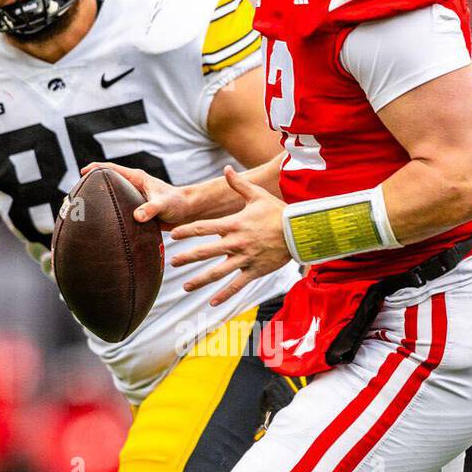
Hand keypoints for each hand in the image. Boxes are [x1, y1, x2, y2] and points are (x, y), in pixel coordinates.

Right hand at [78, 162, 190, 230]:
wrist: (188, 212)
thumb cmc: (177, 204)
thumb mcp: (164, 205)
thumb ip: (151, 209)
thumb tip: (137, 216)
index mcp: (136, 178)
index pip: (111, 169)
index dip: (96, 169)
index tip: (82, 173)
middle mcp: (132, 186)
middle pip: (108, 182)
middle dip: (92, 185)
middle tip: (76, 194)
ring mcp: (133, 198)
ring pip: (112, 197)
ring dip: (99, 201)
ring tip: (83, 210)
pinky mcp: (135, 210)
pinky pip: (118, 210)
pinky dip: (109, 215)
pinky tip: (100, 225)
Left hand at [169, 166, 289, 305]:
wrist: (299, 231)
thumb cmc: (278, 212)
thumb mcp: (257, 195)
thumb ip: (238, 184)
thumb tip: (226, 169)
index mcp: (235, 224)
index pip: (204, 227)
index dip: (187, 231)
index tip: (173, 235)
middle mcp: (237, 243)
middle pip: (206, 252)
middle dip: (187, 257)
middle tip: (172, 261)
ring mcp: (245, 259)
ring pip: (218, 273)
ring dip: (200, 280)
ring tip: (185, 287)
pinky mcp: (254, 271)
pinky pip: (236, 285)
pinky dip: (224, 295)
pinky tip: (212, 303)